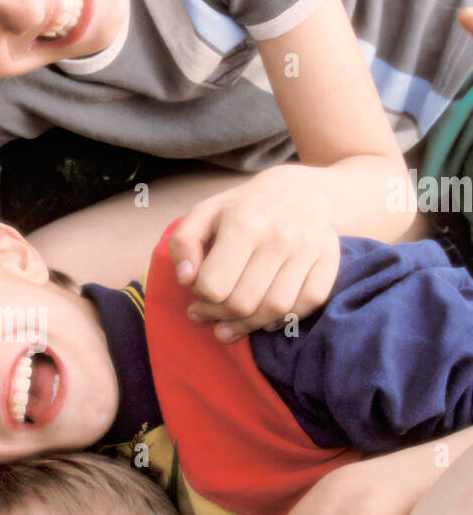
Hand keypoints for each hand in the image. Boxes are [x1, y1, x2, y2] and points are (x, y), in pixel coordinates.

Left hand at [170, 166, 340, 340]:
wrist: (300, 190)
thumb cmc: (245, 207)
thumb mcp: (205, 213)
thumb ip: (184, 243)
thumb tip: (185, 279)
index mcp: (244, 224)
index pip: (213, 286)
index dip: (200, 297)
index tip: (199, 292)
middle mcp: (279, 237)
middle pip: (242, 303)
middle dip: (220, 316)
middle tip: (211, 313)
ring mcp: (308, 249)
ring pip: (274, 310)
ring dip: (249, 324)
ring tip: (233, 321)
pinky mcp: (330, 260)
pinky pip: (306, 305)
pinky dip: (284, 319)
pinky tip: (265, 317)